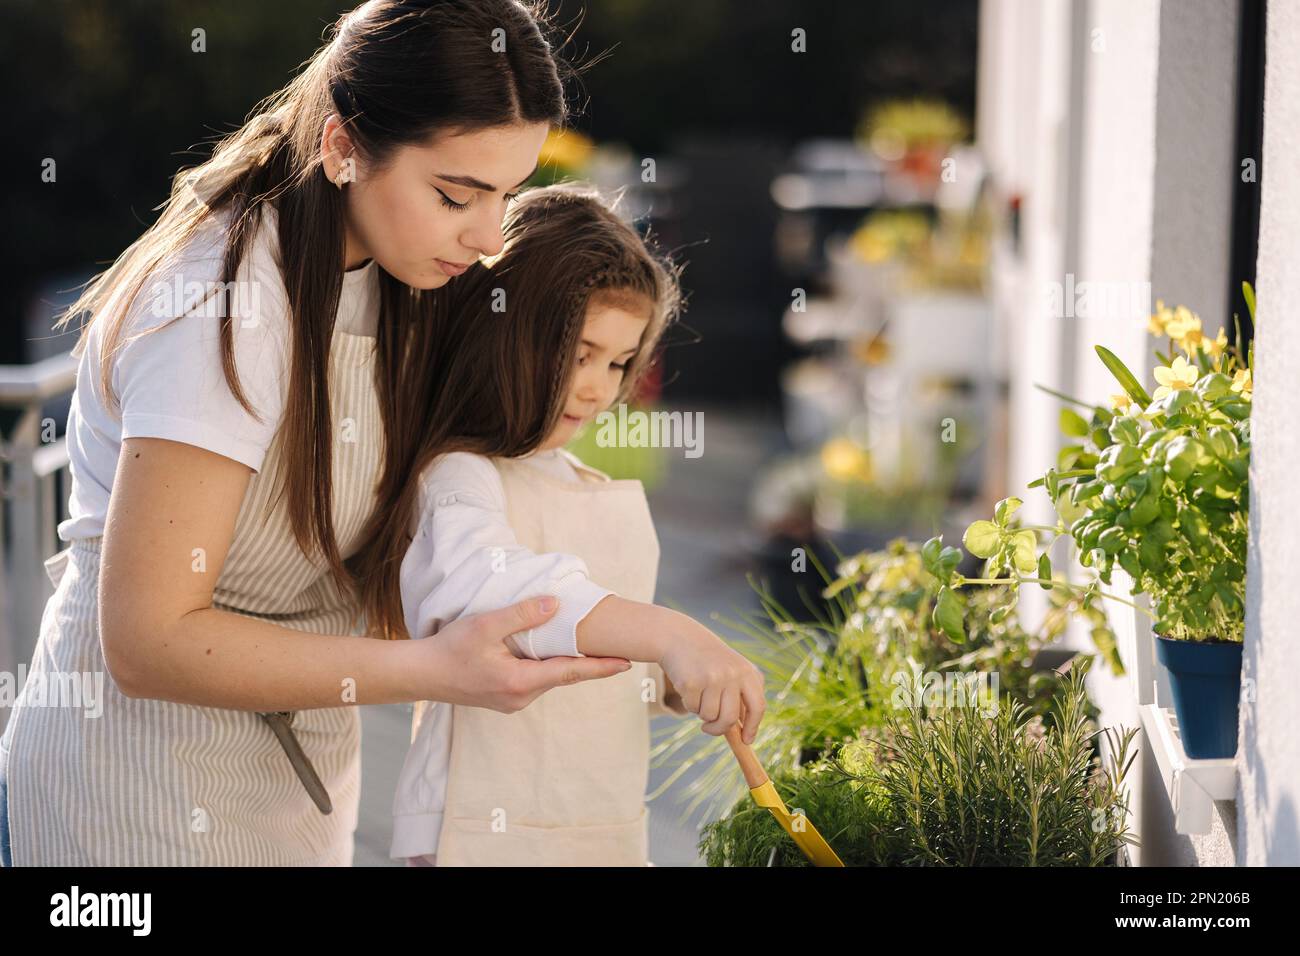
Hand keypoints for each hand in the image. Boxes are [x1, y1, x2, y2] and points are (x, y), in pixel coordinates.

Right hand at [408, 596, 632, 712]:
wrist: (421, 674)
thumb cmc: (450, 649)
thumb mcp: (485, 626)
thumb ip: (522, 615)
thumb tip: (555, 604)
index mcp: (520, 682)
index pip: (571, 673)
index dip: (601, 667)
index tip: (627, 664)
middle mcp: (521, 697)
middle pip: (563, 675)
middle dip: (588, 661)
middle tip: (617, 647)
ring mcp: (513, 701)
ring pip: (549, 677)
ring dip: (565, 661)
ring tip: (590, 644)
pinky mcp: (506, 697)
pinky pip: (536, 679)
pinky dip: (548, 664)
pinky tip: (552, 649)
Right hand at [658, 623, 764, 742]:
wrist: (679, 637)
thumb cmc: (707, 659)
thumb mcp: (731, 670)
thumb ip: (741, 695)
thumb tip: (744, 731)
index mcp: (747, 672)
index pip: (757, 706)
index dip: (753, 727)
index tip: (746, 740)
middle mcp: (733, 674)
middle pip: (730, 718)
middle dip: (718, 729)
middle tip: (708, 728)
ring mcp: (712, 678)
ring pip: (709, 716)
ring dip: (701, 712)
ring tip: (698, 693)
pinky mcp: (692, 682)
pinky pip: (692, 709)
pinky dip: (689, 704)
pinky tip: (688, 686)